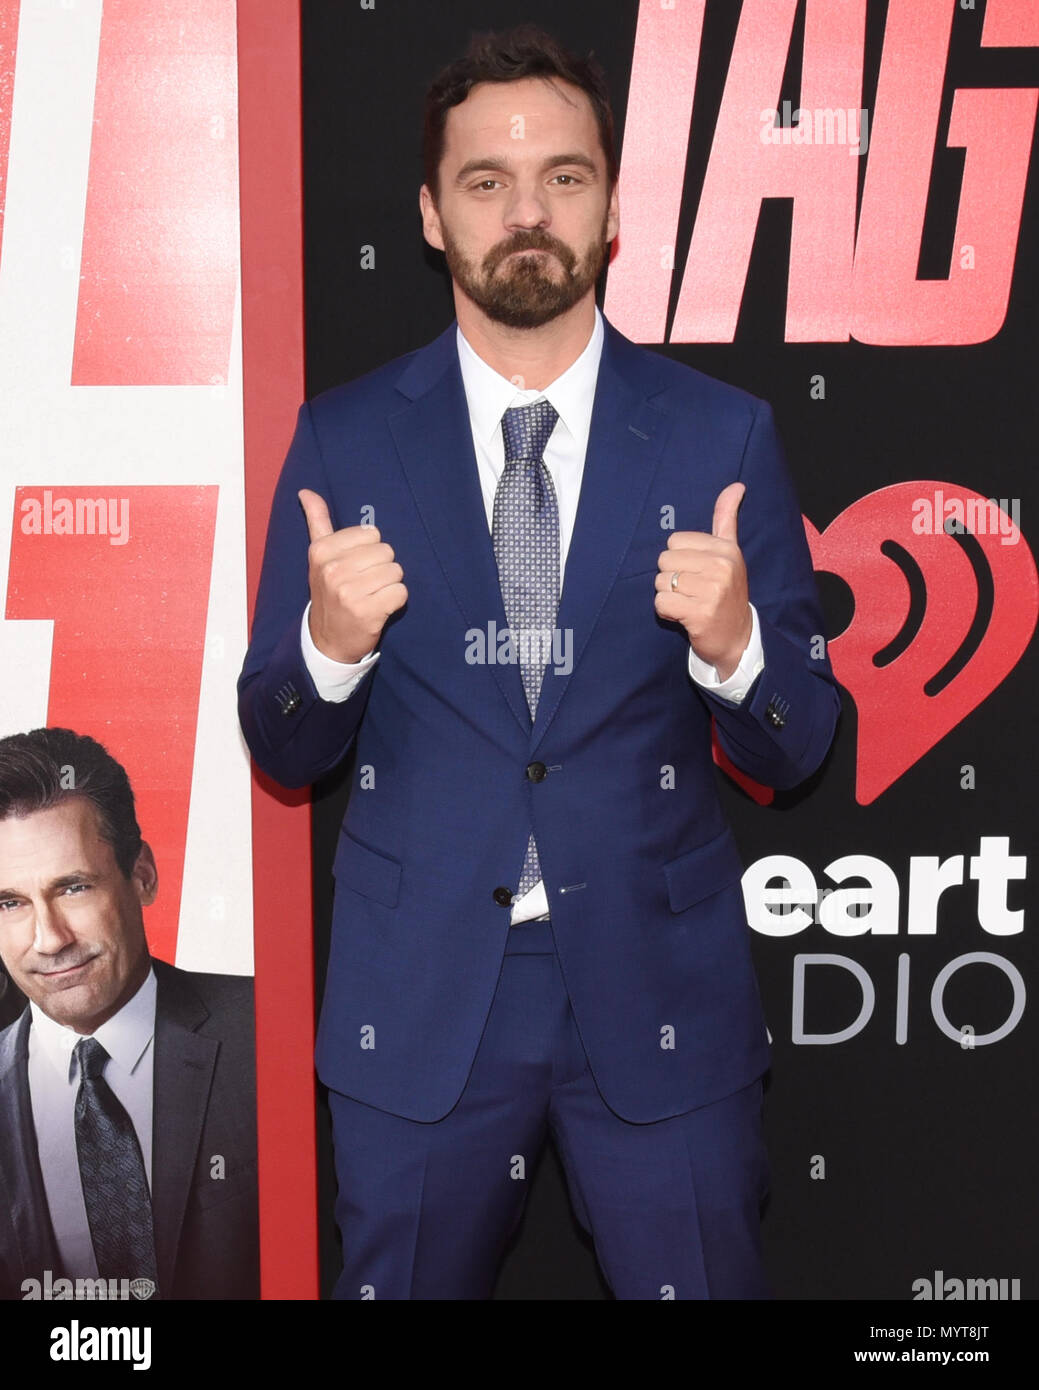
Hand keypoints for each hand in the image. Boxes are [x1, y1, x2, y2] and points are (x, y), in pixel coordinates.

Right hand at [298, 489, 406, 663]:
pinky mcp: (367, 612)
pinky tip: (380, 608)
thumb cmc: (330, 592)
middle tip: (365, 584)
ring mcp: (348, 593)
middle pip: (387, 552)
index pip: (372, 534)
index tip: (354, 567)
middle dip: (382, 568)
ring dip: (390, 585)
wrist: (327, 640)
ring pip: (396, 571)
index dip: (370, 551)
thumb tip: (306, 491)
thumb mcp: (319, 556)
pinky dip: (396, 601)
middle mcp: (332, 570)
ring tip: (372, 596)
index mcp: (321, 551)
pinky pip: (401, 593)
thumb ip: (318, 521)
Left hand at [654, 482, 751, 680]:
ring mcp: (713, 590)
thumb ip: (726, 519)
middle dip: (671, 578)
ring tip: (689, 603)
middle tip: (692, 591)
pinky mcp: (700, 613)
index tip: (698, 574)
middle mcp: (722, 566)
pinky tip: (684, 616)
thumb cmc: (726, 592)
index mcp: (726, 549)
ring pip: (661, 582)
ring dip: (669, 596)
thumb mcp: (730, 553)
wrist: (737, 638)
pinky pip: (661, 603)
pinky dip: (667, 612)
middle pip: (664, 560)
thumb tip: (736, 485)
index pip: (674, 542)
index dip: (679, 560)